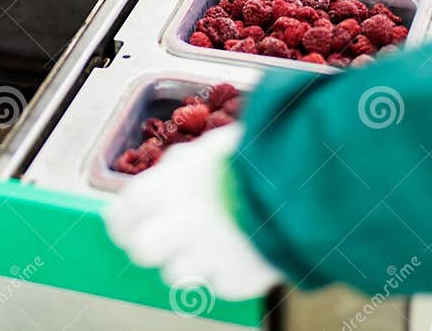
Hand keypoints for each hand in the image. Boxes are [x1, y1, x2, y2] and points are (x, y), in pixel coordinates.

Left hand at [103, 125, 280, 299]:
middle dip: (152, 246)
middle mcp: (182, 226)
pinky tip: (242, 251)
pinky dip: (228, 272)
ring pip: (178, 275)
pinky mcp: (239, 281)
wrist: (308, 183)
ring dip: (192, 261)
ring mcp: (210, 258)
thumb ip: (182, 163)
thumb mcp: (213, 146)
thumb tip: (165, 171)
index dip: (124, 221)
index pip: (124, 213)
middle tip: (169, 237)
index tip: (128, 224)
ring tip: (217, 240)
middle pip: (143, 251)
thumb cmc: (258, 156)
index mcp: (169, 187)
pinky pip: (219, 285)